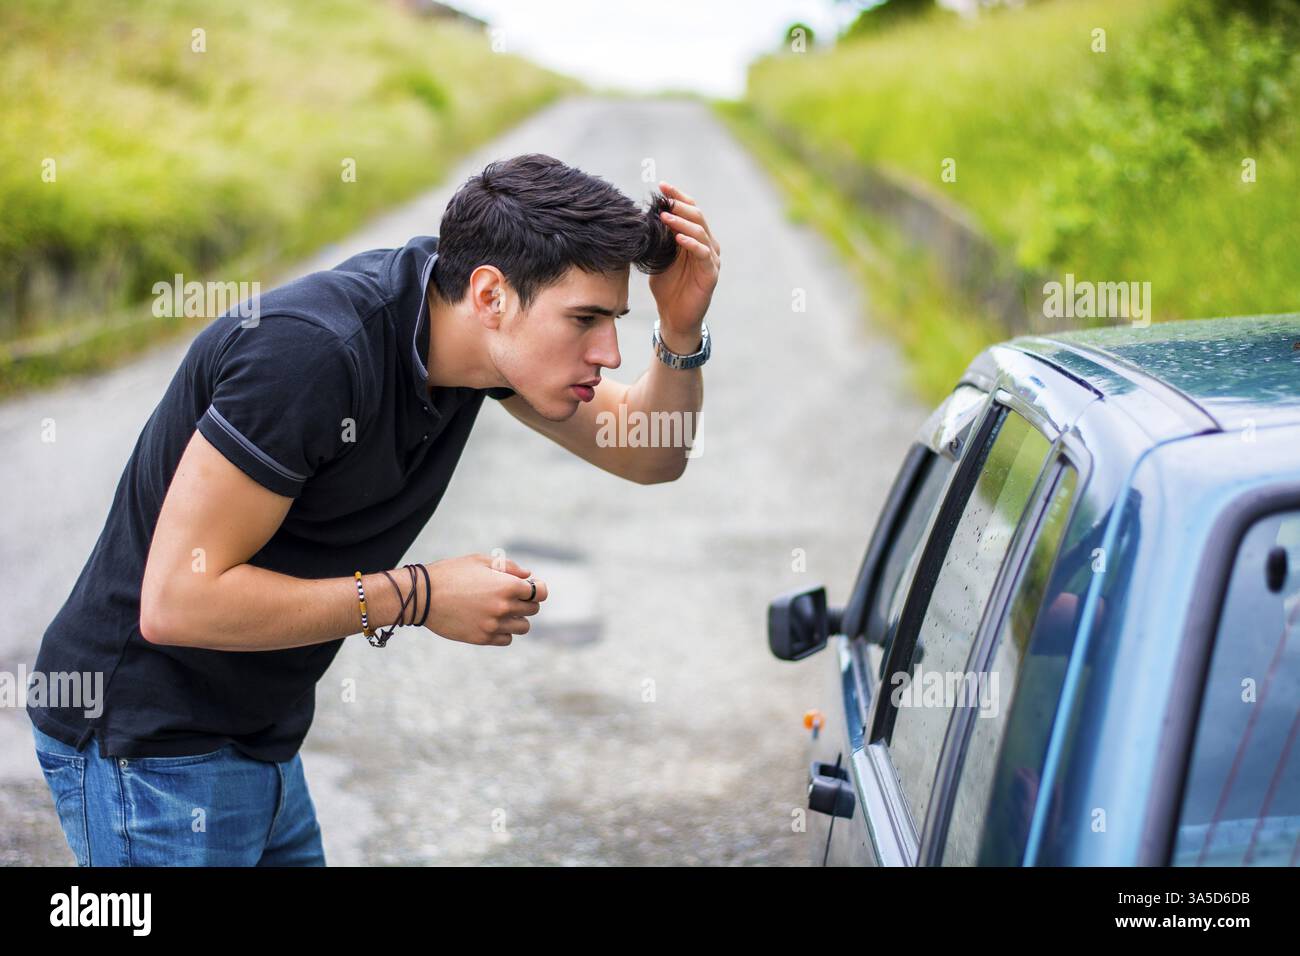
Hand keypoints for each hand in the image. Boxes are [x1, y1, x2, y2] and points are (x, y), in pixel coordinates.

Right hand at [421, 553, 547, 645]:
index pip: (540, 592)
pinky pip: (506, 639)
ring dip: (518, 619)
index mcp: (507, 586)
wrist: (422, 596)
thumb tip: (528, 576)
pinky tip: (492, 621)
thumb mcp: (480, 561)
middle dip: (526, 601)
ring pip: (523, 627)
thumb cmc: (451, 573)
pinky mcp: (482, 638)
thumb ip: (509, 568)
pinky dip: (504, 631)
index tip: (532, 587)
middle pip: (533, 609)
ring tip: (502, 610)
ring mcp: (493, 625)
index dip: (538, 588)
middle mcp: (504, 607)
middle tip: (513, 596)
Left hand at [648, 181, 720, 347]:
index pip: (690, 210)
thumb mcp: (660, 258)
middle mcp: (707, 245)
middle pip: (697, 216)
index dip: (678, 197)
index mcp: (695, 238)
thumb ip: (659, 239)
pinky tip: (678, 238)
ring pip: (700, 232)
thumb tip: (645, 217)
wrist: (675, 317)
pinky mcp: (710, 274)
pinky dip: (691, 244)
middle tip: (663, 198)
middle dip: (680, 205)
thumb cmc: (667, 288)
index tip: (661, 186)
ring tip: (665, 217)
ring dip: (682, 223)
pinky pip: (703, 254)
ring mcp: (711, 259)